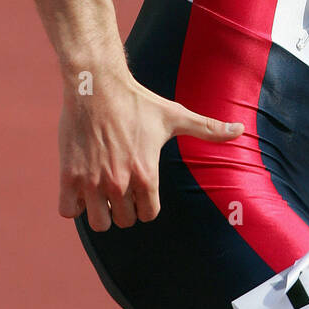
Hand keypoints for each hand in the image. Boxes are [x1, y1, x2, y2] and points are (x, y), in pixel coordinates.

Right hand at [58, 68, 244, 231]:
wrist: (96, 86)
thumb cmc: (137, 101)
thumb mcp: (175, 116)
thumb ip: (208, 129)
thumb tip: (240, 130)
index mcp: (146, 174)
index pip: (148, 215)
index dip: (145, 204)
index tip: (140, 189)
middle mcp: (119, 183)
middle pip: (124, 221)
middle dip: (124, 208)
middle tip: (120, 186)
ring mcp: (92, 182)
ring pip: (98, 223)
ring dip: (100, 211)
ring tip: (101, 191)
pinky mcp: (69, 177)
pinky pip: (68, 211)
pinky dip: (74, 205)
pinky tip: (80, 187)